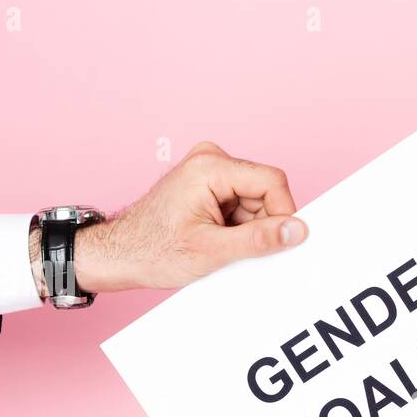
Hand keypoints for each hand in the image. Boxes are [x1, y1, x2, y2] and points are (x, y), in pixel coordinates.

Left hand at [32, 142, 308, 295]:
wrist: (119, 255)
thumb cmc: (153, 250)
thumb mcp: (213, 251)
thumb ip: (260, 240)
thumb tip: (297, 231)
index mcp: (211, 167)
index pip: (272, 182)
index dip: (283, 214)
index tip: (279, 242)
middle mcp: (211, 160)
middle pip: (265, 192)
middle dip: (261, 225)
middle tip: (236, 249)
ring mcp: (209, 171)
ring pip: (256, 202)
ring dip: (248, 229)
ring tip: (220, 246)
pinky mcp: (208, 186)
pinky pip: (242, 205)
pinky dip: (238, 228)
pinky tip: (217, 241)